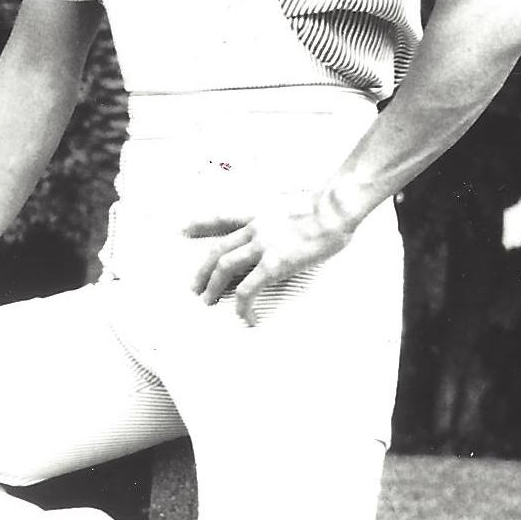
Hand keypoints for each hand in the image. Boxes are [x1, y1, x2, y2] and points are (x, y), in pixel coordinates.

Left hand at [184, 183, 361, 323]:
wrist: (336, 208)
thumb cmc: (329, 207)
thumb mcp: (299, 204)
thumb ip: (287, 217)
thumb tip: (293, 226)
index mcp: (261, 212)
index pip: (224, 218)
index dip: (201, 225)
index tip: (184, 230)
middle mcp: (255, 227)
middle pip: (218, 249)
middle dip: (203, 269)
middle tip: (194, 285)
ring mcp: (262, 246)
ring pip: (224, 267)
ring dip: (213, 286)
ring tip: (208, 301)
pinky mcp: (273, 264)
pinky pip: (248, 289)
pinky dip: (242, 305)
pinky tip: (244, 316)